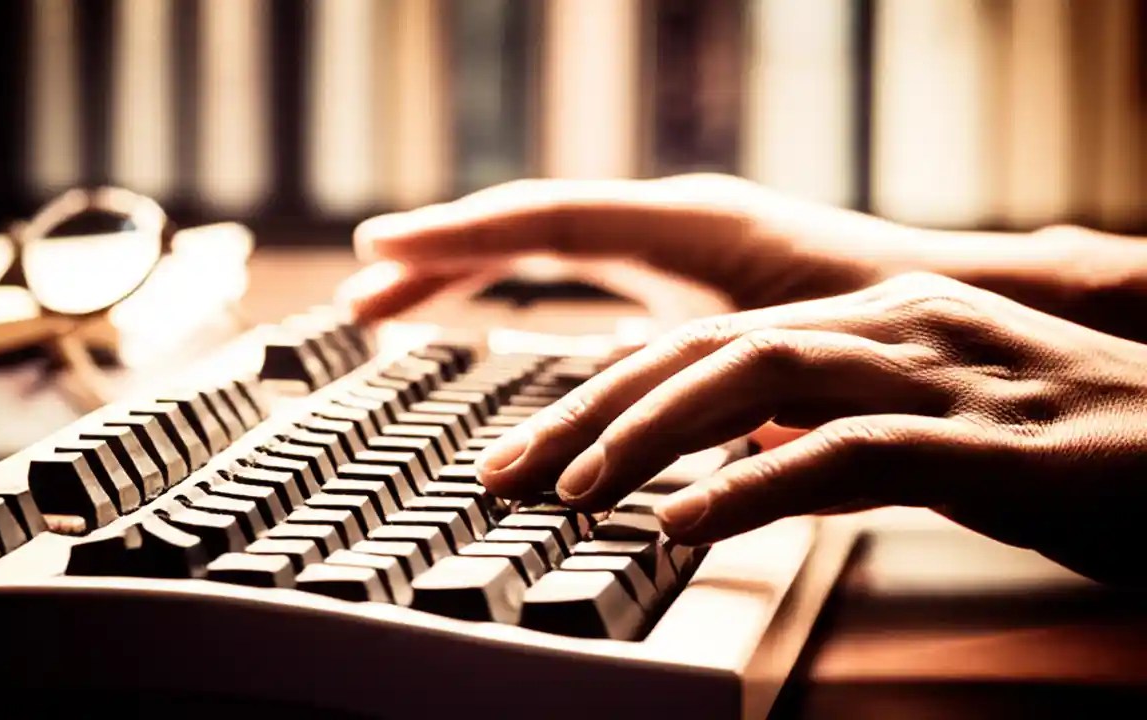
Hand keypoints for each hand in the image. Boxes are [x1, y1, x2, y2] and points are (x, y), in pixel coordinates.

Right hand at [338, 175, 917, 321]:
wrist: (944, 302)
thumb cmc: (879, 312)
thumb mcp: (793, 333)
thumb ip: (714, 352)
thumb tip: (643, 399)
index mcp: (685, 225)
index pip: (546, 220)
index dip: (458, 236)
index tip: (377, 247)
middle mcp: (664, 225)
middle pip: (525, 231)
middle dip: (439, 258)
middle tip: (358, 292)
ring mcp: (663, 247)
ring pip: (540, 252)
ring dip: (466, 274)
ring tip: (390, 303)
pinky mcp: (670, 275)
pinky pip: (570, 273)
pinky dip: (513, 290)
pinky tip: (477, 312)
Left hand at [476, 272, 1146, 585]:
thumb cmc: (1064, 449)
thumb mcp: (924, 425)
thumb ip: (829, 427)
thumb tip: (739, 455)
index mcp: (871, 318)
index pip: (706, 341)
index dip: (608, 392)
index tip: (533, 446)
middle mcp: (890, 324)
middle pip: (704, 350)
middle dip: (593, 412)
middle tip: (509, 472)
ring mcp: (935, 372)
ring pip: (757, 375)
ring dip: (650, 434)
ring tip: (573, 490)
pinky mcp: (979, 440)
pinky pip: (843, 453)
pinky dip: (752, 487)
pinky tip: (682, 524)